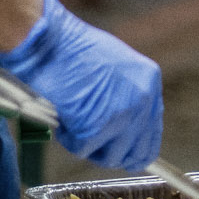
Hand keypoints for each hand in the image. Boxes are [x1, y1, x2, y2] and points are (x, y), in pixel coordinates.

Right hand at [0, 0, 161, 169]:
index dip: (134, 150)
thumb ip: (126, 95)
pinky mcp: (95, 128)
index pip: (152, 135)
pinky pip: (82, 150)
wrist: (46, 42)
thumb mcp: (114, 66)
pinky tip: (62, 116)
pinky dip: (68, 139)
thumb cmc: (71, 50)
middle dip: (110, 151)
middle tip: (89, 141)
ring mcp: (122, 115)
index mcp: (149, 81)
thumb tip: (125, 129)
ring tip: (72, 120)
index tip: (119, 155)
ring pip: (109, 156)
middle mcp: (143, 99)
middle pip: (135, 152)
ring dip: (88, 145)